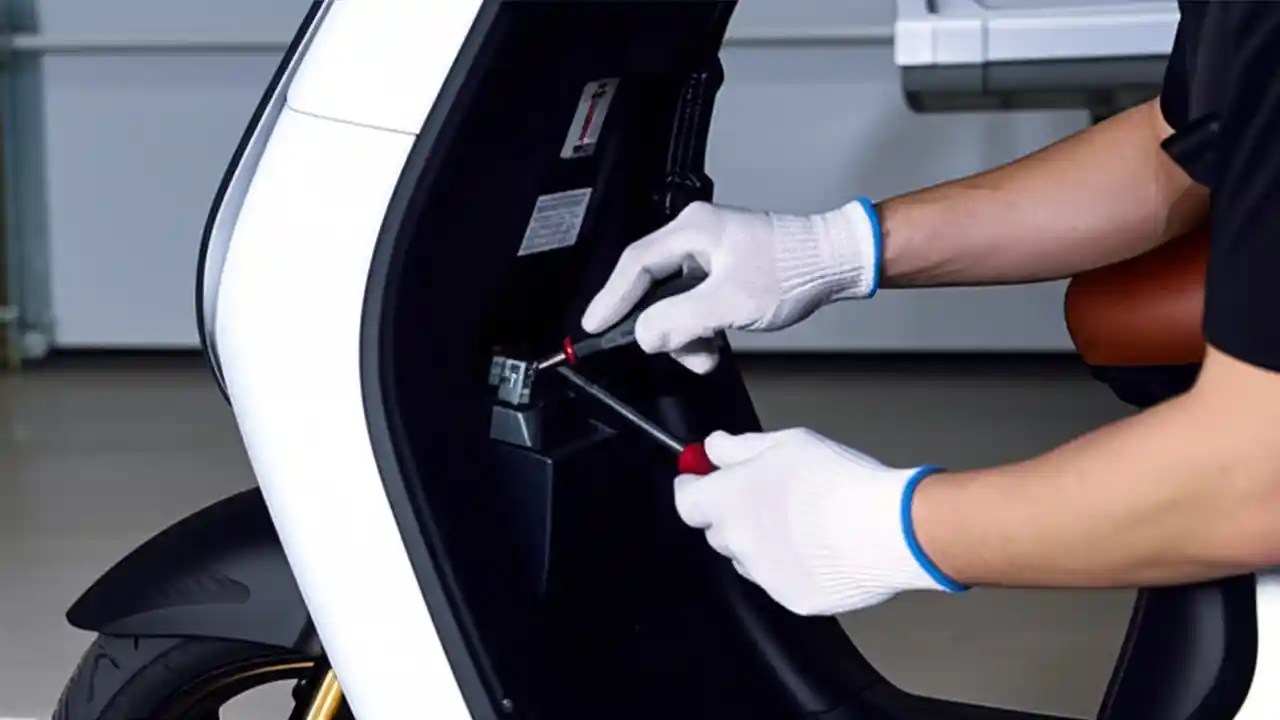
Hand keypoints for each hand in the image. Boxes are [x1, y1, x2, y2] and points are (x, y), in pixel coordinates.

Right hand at [582, 200, 881, 373]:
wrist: (836, 262)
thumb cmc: (792, 271)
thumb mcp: (730, 303)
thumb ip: (679, 320)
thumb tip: (644, 335)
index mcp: (693, 231)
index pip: (635, 265)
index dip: (610, 298)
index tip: (593, 326)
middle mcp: (696, 236)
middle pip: (652, 285)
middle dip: (661, 326)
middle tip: (670, 353)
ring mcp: (710, 252)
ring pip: (674, 300)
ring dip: (685, 333)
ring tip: (706, 355)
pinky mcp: (723, 269)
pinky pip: (694, 301)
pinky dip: (699, 327)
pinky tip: (714, 344)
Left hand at [675, 429, 965, 615]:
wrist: (887, 530)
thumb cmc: (838, 480)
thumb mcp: (786, 443)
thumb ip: (739, 447)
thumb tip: (711, 448)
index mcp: (729, 500)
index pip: (686, 502)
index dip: (693, 489)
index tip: (702, 479)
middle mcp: (737, 542)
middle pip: (717, 531)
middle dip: (733, 514)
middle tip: (767, 497)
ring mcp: (763, 575)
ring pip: (748, 557)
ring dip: (761, 542)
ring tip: (803, 523)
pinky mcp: (791, 599)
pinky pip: (779, 580)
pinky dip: (791, 565)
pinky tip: (822, 548)